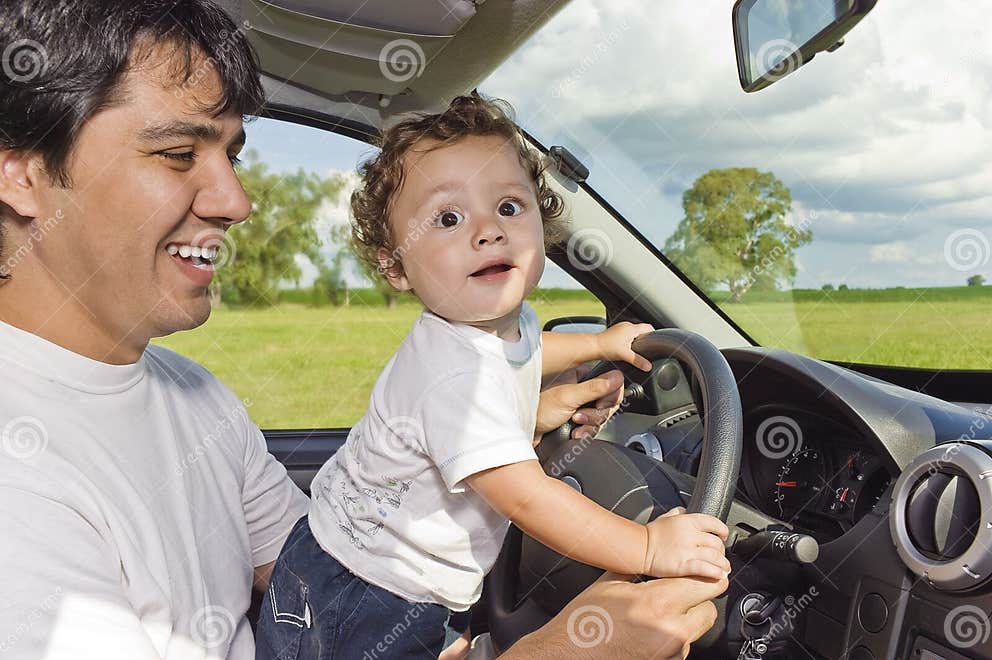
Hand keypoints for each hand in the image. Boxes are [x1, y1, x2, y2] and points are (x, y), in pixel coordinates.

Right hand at [504, 570, 727, 659]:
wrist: (569, 655)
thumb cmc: (585, 621)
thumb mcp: (612, 582)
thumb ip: (644, 566)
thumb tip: (658, 547)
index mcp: (659, 603)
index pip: (707, 584)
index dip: (706, 574)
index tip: (703, 570)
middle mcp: (671, 631)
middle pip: (708, 608)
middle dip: (697, 598)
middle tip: (677, 590)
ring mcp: (671, 653)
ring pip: (697, 629)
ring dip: (685, 617)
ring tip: (656, 612)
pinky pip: (682, 645)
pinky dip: (672, 635)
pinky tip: (649, 629)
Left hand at [535, 367, 623, 441]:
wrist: (524, 434)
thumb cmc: (536, 410)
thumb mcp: (568, 398)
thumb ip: (595, 388)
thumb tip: (617, 376)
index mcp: (580, 374)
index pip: (610, 381)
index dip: (609, 396)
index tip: (600, 404)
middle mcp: (582, 387)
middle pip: (608, 401)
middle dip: (597, 414)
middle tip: (581, 416)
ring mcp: (580, 403)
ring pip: (601, 416)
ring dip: (590, 424)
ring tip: (575, 425)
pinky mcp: (577, 418)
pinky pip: (593, 426)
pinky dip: (586, 432)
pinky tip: (575, 433)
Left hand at [595, 321, 654, 371]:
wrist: (592, 346)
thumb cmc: (606, 348)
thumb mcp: (625, 355)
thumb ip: (638, 361)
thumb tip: (648, 367)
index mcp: (631, 328)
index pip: (649, 327)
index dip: (654, 335)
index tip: (656, 343)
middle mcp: (626, 326)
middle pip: (642, 330)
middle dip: (646, 339)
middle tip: (648, 349)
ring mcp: (620, 328)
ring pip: (634, 333)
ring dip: (637, 340)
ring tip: (639, 350)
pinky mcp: (615, 333)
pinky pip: (628, 335)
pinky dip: (630, 341)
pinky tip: (628, 349)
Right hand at [643, 507, 730, 579]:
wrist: (638, 547)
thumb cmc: (651, 533)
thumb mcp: (665, 517)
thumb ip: (678, 512)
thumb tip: (685, 510)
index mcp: (688, 521)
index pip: (714, 523)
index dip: (722, 531)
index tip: (723, 536)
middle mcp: (690, 535)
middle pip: (717, 543)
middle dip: (722, 552)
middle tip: (721, 557)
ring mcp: (687, 550)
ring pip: (715, 557)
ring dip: (723, 564)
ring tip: (724, 569)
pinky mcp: (683, 565)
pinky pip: (705, 568)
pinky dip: (715, 572)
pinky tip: (718, 575)